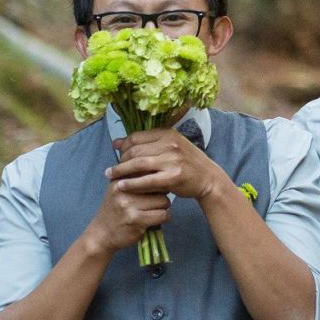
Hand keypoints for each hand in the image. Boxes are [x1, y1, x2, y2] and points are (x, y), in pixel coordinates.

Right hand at [82, 180, 171, 254]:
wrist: (101, 234)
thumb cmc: (115, 211)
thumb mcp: (119, 190)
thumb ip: (135, 179)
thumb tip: (160, 170)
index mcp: (120, 179)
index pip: (149, 172)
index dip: (158, 181)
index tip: (156, 189)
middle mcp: (123, 189)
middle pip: (160, 187)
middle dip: (161, 196)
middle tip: (153, 205)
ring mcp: (128, 205)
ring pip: (164, 201)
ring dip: (162, 208)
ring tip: (152, 213)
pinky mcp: (135, 219)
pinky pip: (162, 215)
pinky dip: (163, 218)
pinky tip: (154, 221)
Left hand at [108, 128, 229, 200]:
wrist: (208, 178)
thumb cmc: (187, 163)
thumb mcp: (171, 146)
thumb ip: (147, 143)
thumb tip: (116, 142)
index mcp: (168, 134)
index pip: (137, 137)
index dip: (123, 145)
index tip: (117, 154)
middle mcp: (171, 144)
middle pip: (135, 150)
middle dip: (121, 160)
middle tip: (112, 169)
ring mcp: (173, 160)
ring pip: (138, 164)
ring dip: (121, 170)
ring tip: (110, 176)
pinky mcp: (173, 177)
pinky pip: (147, 180)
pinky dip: (132, 183)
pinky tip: (122, 185)